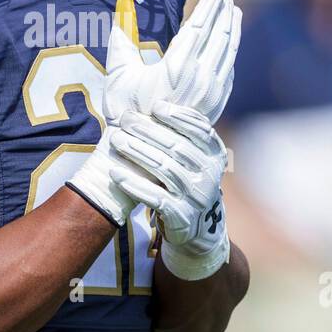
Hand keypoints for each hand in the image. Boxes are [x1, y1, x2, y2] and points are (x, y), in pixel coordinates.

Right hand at [104, 0, 240, 126]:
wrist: (143, 155)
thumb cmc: (126, 112)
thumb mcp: (120, 73)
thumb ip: (123, 36)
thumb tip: (122, 3)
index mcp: (177, 67)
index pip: (199, 26)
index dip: (210, 5)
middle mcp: (199, 78)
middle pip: (219, 35)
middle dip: (224, 12)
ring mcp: (211, 93)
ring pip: (228, 53)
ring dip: (232, 29)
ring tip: (234, 11)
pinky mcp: (216, 105)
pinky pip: (228, 71)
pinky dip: (231, 53)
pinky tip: (230, 44)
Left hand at [108, 102, 229, 280]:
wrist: (195, 228)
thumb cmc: (186, 182)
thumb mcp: (194, 159)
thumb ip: (182, 135)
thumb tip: (156, 102)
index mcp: (215, 156)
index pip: (201, 131)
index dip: (179, 117)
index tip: (157, 106)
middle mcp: (209, 175)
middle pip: (177, 147)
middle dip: (148, 130)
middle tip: (125, 119)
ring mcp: (196, 197)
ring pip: (165, 169)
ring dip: (137, 152)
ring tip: (116, 140)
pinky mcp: (181, 216)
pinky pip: (155, 197)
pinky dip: (134, 184)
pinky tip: (116, 173)